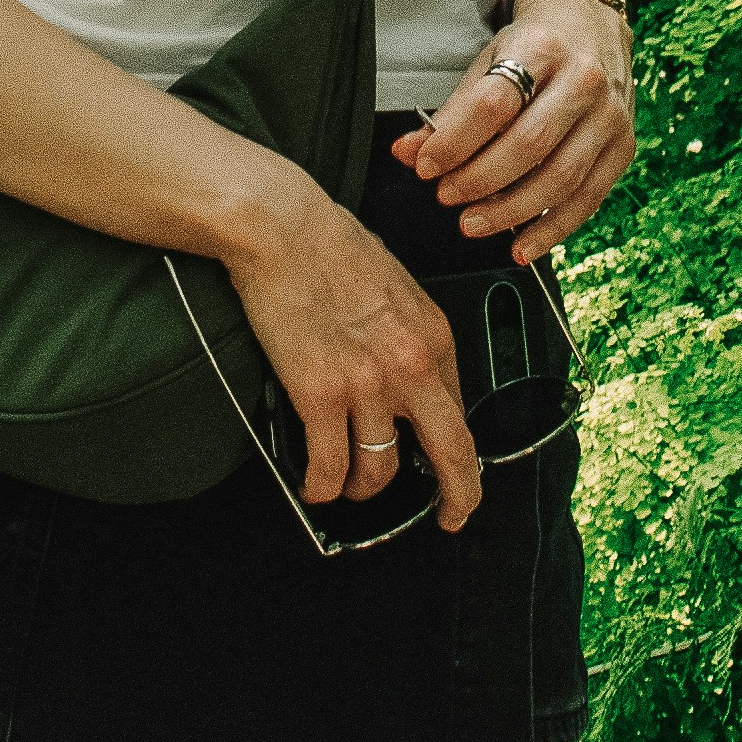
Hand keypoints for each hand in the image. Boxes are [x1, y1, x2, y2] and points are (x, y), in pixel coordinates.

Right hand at [222, 171, 480, 525]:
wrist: (281, 226)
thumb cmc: (328, 244)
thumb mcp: (396, 287)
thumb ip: (409, 335)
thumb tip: (405, 377)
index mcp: (434, 336)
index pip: (460, 412)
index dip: (455, 450)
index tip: (451, 468)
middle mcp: (412, 365)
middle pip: (453, 454)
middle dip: (457, 496)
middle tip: (449, 515)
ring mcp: (368, 383)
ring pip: (379, 469)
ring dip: (361, 487)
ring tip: (347, 485)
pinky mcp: (321, 394)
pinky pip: (329, 465)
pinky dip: (321, 486)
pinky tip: (314, 486)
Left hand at [394, 0, 634, 268]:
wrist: (591, 28)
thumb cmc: (533, 49)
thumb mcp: (488, 63)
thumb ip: (451, 112)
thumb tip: (407, 154)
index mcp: (543, 48)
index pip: (494, 104)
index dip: (455, 142)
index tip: (425, 165)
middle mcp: (585, 80)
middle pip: (529, 144)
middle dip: (480, 180)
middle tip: (446, 197)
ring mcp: (610, 116)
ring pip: (561, 178)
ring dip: (510, 212)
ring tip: (472, 223)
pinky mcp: (623, 148)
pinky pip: (588, 200)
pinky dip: (551, 231)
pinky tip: (521, 247)